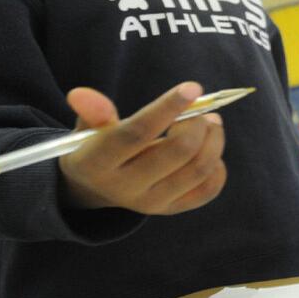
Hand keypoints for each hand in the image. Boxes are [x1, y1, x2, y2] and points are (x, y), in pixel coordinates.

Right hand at [59, 82, 226, 214]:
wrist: (95, 188)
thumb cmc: (96, 146)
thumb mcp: (87, 128)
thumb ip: (92, 112)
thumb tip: (81, 94)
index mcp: (98, 164)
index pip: (136, 133)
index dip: (167, 108)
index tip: (193, 87)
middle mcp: (125, 188)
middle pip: (177, 152)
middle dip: (197, 124)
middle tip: (203, 109)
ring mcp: (151, 204)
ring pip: (199, 170)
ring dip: (214, 140)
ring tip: (211, 121)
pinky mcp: (171, 209)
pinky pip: (208, 190)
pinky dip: (218, 166)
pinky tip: (209, 149)